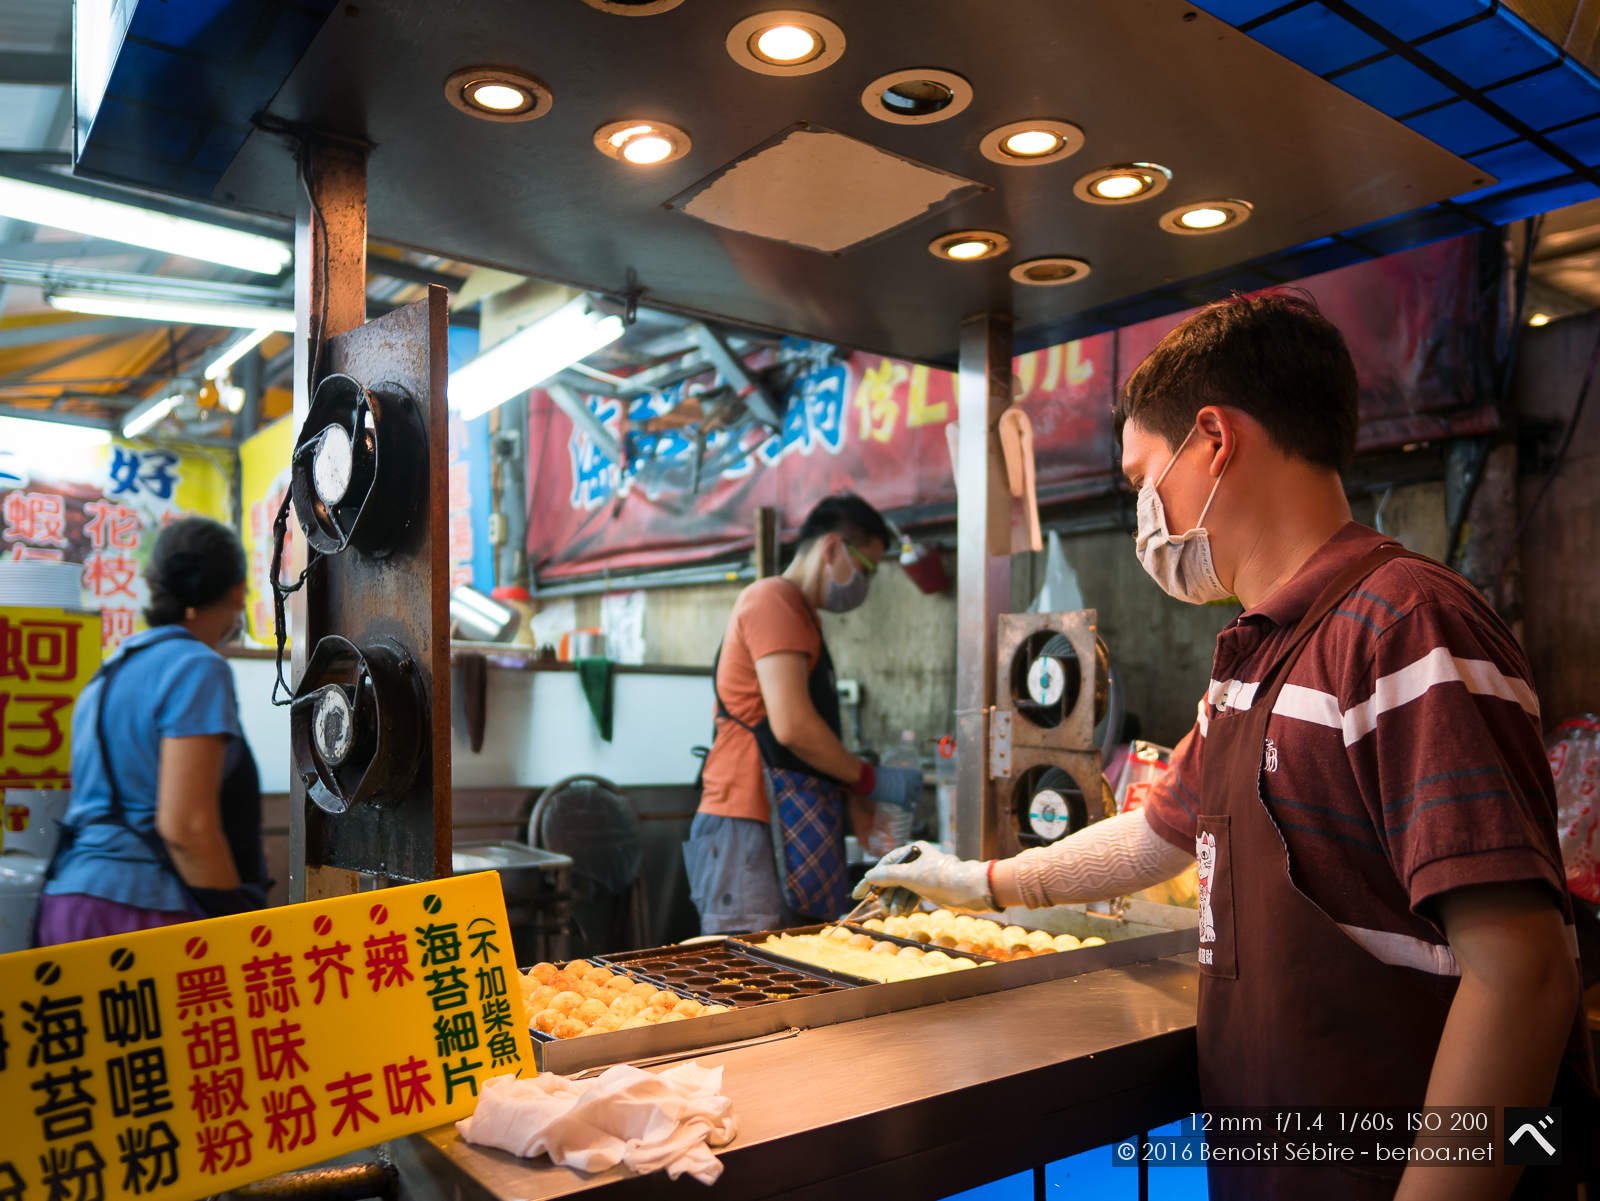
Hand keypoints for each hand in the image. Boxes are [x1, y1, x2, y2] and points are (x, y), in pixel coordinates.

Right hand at [851, 841, 993, 913]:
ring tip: (893, 914)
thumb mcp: (910, 875)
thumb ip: (887, 875)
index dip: (870, 880)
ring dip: (895, 901)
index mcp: (912, 850)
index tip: (858, 894)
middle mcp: (917, 860)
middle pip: (893, 878)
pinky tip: (902, 913)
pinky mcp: (931, 887)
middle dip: (886, 894)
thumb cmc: (940, 877)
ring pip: (902, 889)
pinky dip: (906, 904)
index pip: (885, 864)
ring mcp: (924, 874)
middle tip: (881, 909)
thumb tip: (868, 876)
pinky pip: (912, 895)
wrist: (969, 889)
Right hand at [868, 765, 921, 808]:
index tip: (914, 781)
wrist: (872, 781)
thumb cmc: (877, 774)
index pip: (919, 775)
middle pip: (919, 787)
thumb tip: (890, 777)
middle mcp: (910, 782)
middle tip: (912, 792)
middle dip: (916, 790)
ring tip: (910, 801)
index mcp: (907, 772)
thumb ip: (893, 775)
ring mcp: (907, 792)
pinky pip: (909, 808)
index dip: (917, 779)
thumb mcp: (888, 771)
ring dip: (913, 799)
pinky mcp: (902, 801)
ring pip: (916, 798)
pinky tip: (907, 810)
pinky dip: (909, 809)